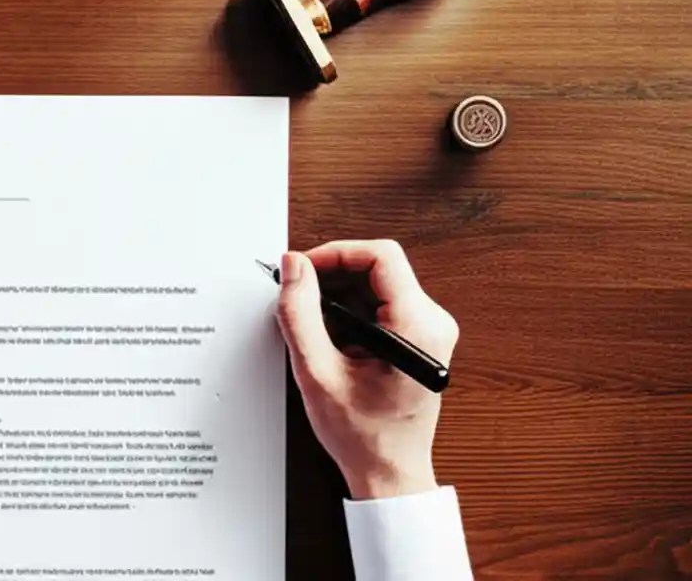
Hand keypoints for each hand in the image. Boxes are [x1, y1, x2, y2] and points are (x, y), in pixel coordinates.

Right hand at [275, 240, 458, 498]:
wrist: (389, 472)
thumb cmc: (364, 436)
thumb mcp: (318, 372)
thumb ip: (300, 314)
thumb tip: (293, 268)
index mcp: (418, 327)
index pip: (381, 257)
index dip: (335, 253)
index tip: (303, 269)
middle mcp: (432, 322)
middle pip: (378, 267)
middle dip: (331, 275)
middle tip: (297, 295)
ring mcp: (428, 329)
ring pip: (376, 283)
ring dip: (338, 294)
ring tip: (311, 324)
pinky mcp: (418, 337)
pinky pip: (380, 303)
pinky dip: (348, 310)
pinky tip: (329, 337)